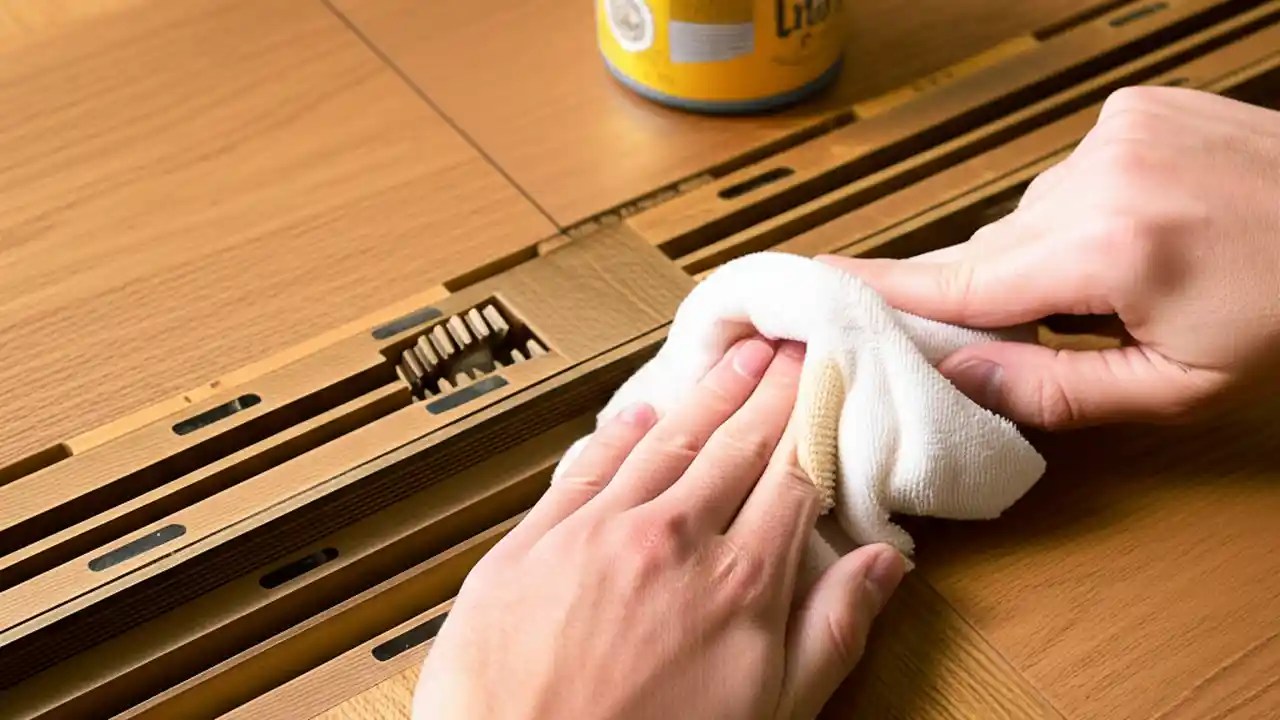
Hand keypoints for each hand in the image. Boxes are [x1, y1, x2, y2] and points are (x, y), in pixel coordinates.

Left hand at [413, 338, 904, 719]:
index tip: (825, 380)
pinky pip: (583, 470)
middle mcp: (671, 540)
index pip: (790, 478)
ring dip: (703, 396)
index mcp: (740, 584)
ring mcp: (595, 535)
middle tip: (786, 348)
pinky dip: (615, 435)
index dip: (811, 422)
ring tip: (735, 358)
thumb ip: (830, 633)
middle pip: (732, 447)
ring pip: (662, 444)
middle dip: (766, 393)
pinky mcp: (529, 545)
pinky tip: (636, 413)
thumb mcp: (770, 715)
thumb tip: (885, 564)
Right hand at [821, 86, 1279, 429]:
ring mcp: (1115, 130)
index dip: (883, 291)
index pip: (961, 281)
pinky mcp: (1131, 108)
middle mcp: (1098, 175)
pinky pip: (1066, 175)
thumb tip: (956, 375)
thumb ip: (1053, 390)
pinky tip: (1141, 227)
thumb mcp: (1178, 386)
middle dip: (1000, 296)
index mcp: (1111, 250)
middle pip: (989, 251)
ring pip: (1027, 215)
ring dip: (1047, 254)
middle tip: (1048, 330)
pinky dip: (1082, 210)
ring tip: (1126, 277)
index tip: (811, 285)